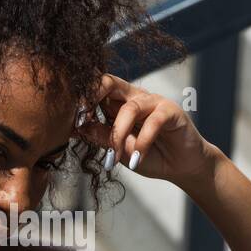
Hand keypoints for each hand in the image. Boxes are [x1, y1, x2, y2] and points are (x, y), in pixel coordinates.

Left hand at [75, 72, 212, 182]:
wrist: (180, 168)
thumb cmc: (149, 156)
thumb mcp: (118, 149)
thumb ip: (101, 136)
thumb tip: (77, 127)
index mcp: (119, 103)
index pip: (97, 90)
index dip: (83, 100)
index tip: (70, 119)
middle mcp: (135, 97)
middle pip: (110, 83)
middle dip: (92, 96)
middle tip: (80, 117)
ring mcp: (154, 101)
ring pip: (129, 108)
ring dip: (118, 135)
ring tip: (115, 157)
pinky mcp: (171, 111)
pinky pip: (153, 122)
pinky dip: (142, 142)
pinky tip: (137, 158)